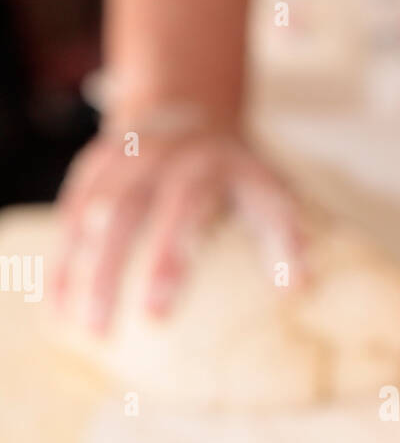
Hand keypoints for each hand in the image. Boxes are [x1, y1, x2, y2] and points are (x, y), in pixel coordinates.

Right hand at [54, 127, 304, 331]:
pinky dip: (61, 258)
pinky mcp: (92, 169)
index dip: (166, 260)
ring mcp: (119, 161)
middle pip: (123, 214)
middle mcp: (156, 157)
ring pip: (88, 215)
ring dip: (76, 270)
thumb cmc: (237, 174)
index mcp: (203, 164)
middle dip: (106, 274)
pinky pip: (70, 215)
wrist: (190, 111)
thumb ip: (285, 235)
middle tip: (101, 331)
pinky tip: (57, 304)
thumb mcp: (270, 192)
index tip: (154, 315)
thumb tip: (298, 286)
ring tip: (73, 325)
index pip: (181, 210)